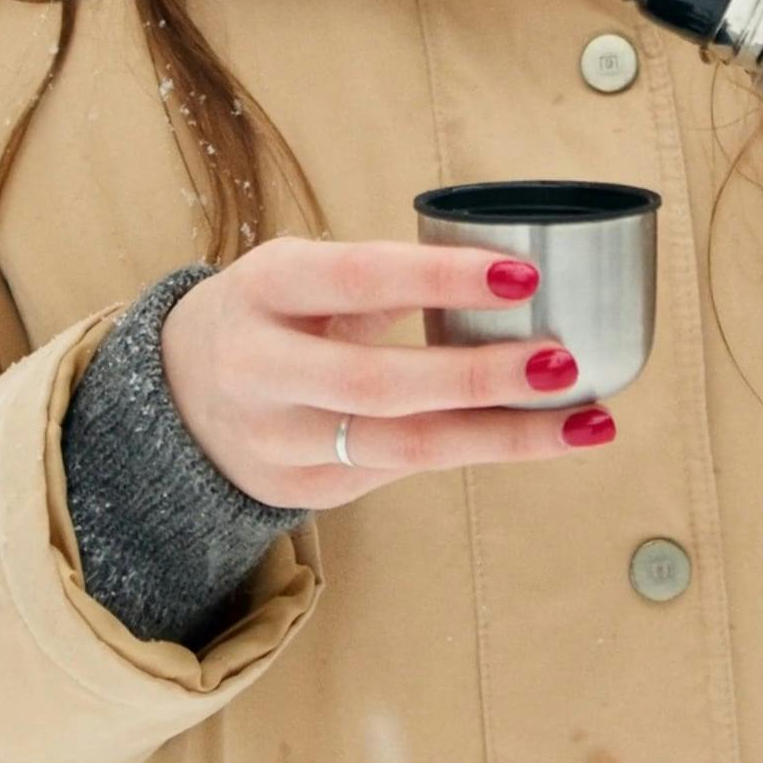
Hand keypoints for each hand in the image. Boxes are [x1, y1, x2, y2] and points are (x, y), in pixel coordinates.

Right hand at [158, 233, 616, 507]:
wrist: (176, 395)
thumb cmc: (271, 315)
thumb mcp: (302, 273)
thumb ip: (383, 278)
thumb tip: (512, 283)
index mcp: (264, 287)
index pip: (358, 278)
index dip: (441, 278)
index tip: (523, 274)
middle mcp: (260, 368)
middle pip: (379, 382)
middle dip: (480, 377)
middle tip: (565, 361)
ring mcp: (278, 439)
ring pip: (402, 446)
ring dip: (504, 437)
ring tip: (586, 421)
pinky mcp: (303, 489)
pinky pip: (402, 471)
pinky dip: (475, 452)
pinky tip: (539, 438)